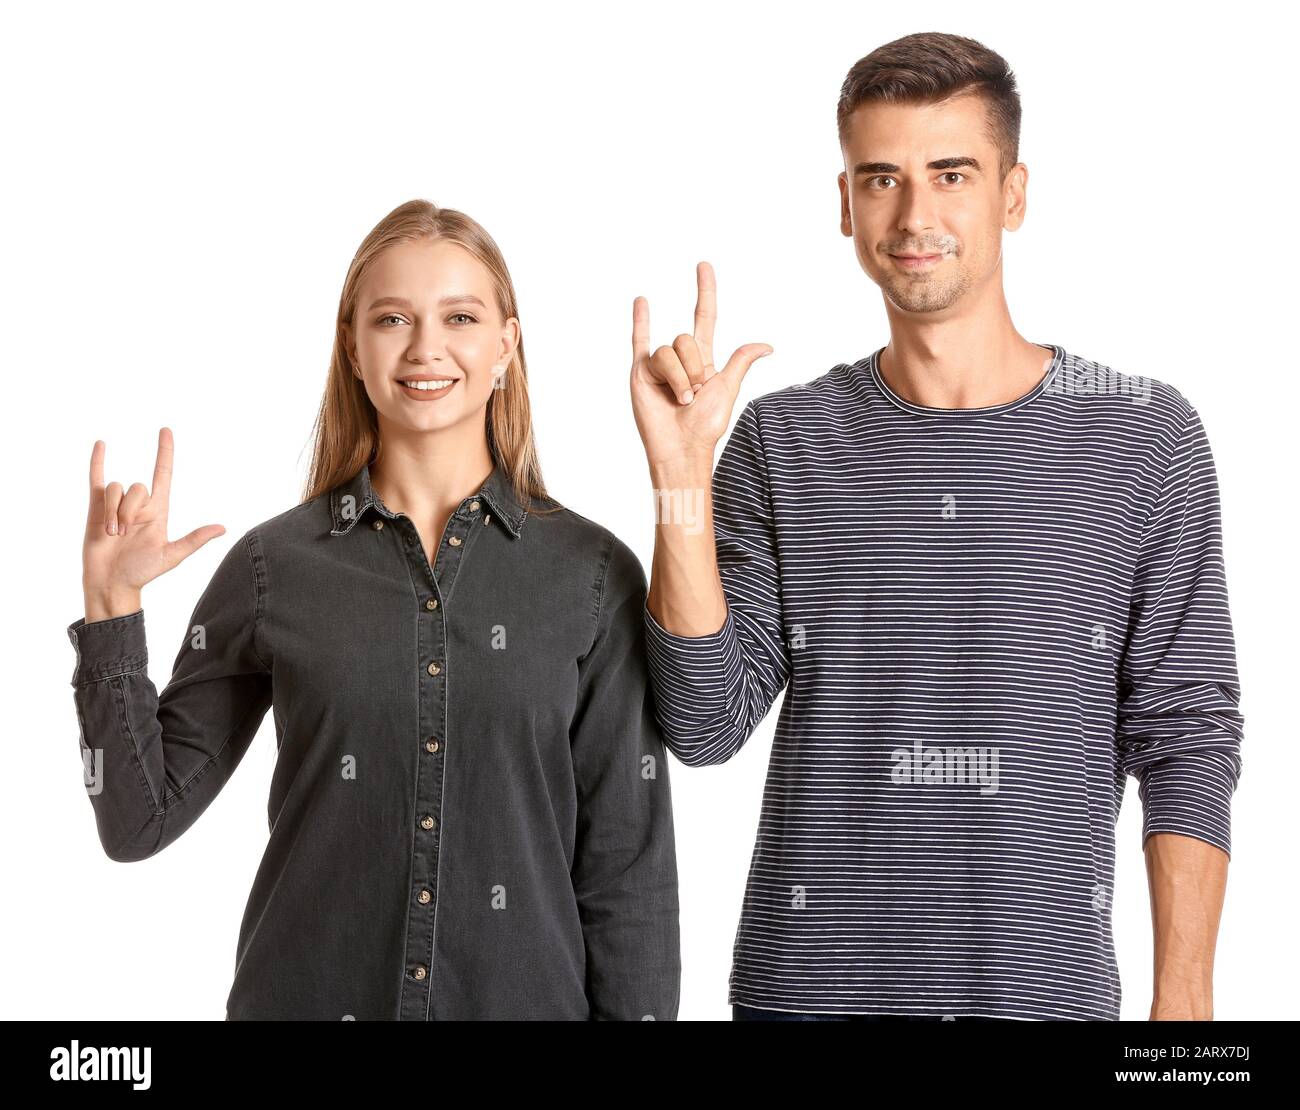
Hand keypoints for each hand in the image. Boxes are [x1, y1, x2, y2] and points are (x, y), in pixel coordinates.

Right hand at [82, 427, 225, 615]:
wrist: (111, 583)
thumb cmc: (141, 573)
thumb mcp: (171, 556)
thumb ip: (194, 540)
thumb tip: (222, 528)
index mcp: (158, 511)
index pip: (163, 474)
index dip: (164, 452)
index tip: (165, 431)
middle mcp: (139, 504)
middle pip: (136, 486)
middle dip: (128, 509)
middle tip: (123, 534)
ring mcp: (116, 505)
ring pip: (115, 488)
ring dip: (111, 512)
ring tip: (111, 534)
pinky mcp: (95, 508)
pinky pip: (97, 479)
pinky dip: (98, 462)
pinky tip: (102, 445)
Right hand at [630, 261, 772, 466]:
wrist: (682, 447)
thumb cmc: (706, 425)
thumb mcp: (728, 388)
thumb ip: (741, 361)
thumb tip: (767, 345)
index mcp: (702, 360)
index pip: (704, 316)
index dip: (705, 292)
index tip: (704, 266)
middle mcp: (680, 359)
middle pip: (685, 339)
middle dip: (692, 367)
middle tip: (694, 394)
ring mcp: (659, 365)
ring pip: (667, 352)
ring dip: (678, 378)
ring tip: (680, 400)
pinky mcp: (641, 373)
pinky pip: (639, 342)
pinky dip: (640, 322)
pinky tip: (643, 301)